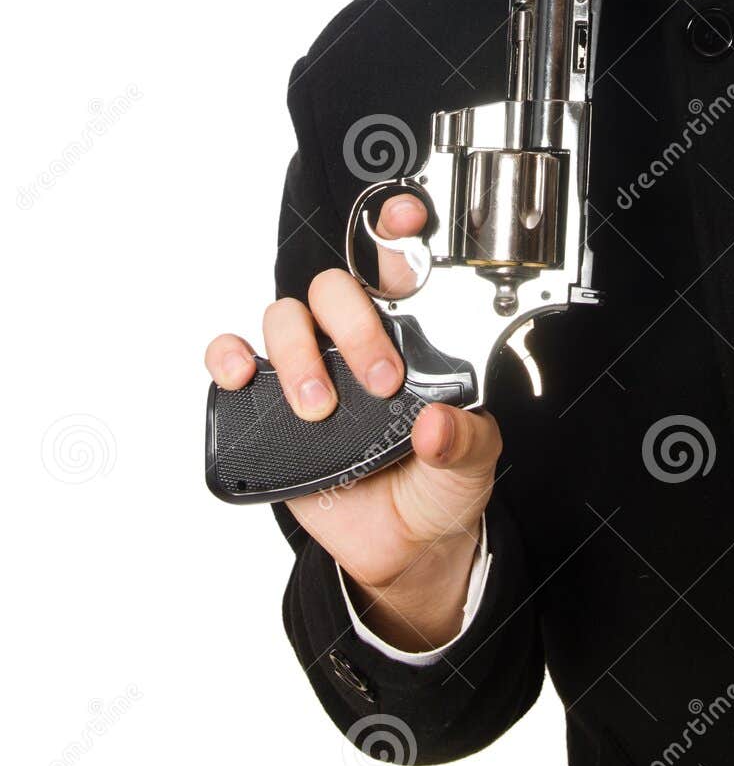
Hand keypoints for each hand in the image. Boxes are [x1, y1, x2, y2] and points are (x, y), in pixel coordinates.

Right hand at [204, 195, 501, 647]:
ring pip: (283, 316)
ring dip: (295, 352)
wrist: (402, 549)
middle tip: (379, 382)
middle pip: (334, 288)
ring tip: (318, 407)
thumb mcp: (472, 463)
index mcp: (408, 338)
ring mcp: (307, 368)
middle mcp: (352, 341)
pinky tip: (244, 376)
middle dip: (353, 323)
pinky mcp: (267, 406)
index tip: (406, 216)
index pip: (397, 267)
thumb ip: (464, 440)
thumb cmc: (438, 486)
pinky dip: (229, 357)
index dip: (395, 229)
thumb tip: (438, 425)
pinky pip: (232, 360)